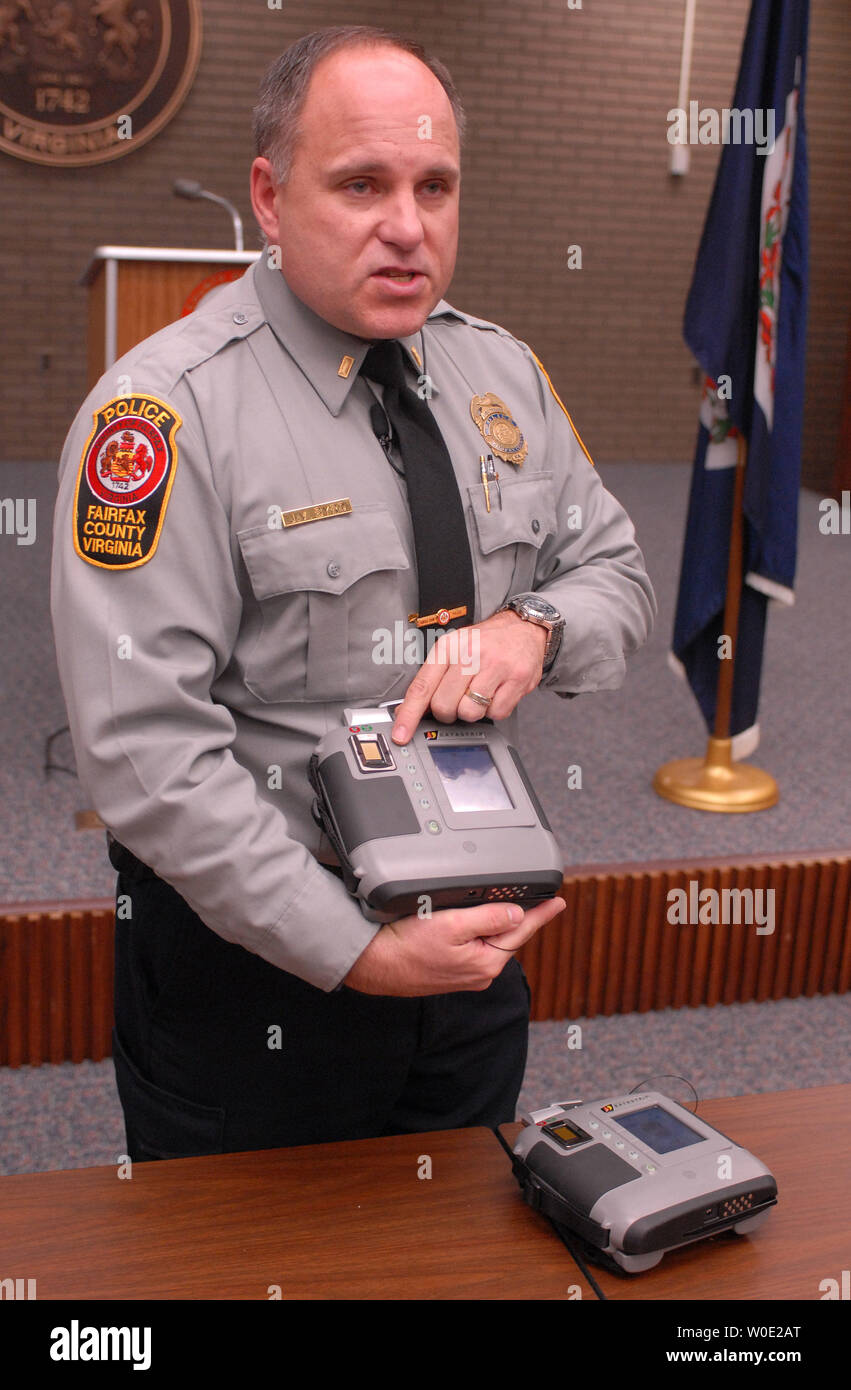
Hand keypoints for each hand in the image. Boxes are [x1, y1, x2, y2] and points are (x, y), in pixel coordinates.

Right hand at [342, 895, 565, 995]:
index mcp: (486, 962)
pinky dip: (477, 932)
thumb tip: (517, 914)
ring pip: (489, 941)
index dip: (541, 914)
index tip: (558, 902)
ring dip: (495, 924)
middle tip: (534, 898)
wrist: (374, 963)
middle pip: (507, 936)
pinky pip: (473, 946)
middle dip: (518, 917)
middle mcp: (479, 972)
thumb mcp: (453, 924)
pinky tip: (472, 923)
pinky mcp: (450, 970)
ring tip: (502, 906)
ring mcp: (464, 973)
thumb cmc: (407, 945)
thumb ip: (489, 918)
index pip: (521, 931)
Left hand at [390, 609, 547, 743]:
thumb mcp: (453, 650)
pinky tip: (497, 693)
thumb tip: (407, 711)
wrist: (523, 629)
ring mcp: (496, 666)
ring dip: (472, 712)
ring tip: (479, 694)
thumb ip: (431, 679)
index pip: (422, 687)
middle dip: (447, 712)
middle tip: (457, 700)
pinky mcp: (517, 679)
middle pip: (444, 706)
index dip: (409, 715)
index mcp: (449, 647)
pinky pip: (496, 714)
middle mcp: (470, 654)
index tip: (401, 734)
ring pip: (469, 713)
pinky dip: (495, 710)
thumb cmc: (484, 643)